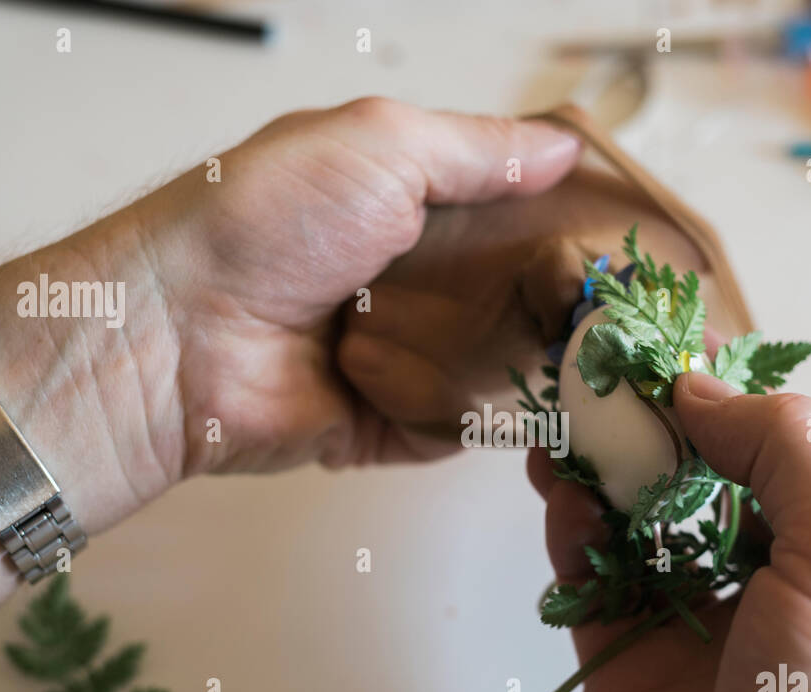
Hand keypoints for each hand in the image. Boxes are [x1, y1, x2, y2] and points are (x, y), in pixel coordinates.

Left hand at [0, 98, 581, 663]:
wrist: (176, 338)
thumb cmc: (267, 222)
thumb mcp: (380, 146)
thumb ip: (476, 149)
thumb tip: (563, 149)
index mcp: (399, 204)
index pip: (502, 210)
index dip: (562, 218)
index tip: (628, 234)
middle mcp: (402, 281)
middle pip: (506, 293)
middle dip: (562, 299)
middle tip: (634, 311)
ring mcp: (394, 357)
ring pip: (490, 364)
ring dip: (541, 365)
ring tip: (618, 367)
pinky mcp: (383, 426)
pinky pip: (458, 428)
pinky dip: (497, 422)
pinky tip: (557, 417)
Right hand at [527, 372, 810, 691]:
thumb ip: (791, 457)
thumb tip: (708, 390)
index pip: (777, 450)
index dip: (719, 396)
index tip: (661, 351)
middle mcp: (768, 590)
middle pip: (699, 481)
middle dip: (650, 428)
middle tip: (597, 377)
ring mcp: (691, 630)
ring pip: (637, 523)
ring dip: (602, 471)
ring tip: (566, 425)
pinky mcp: (623, 669)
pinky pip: (590, 581)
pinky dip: (570, 531)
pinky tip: (559, 493)